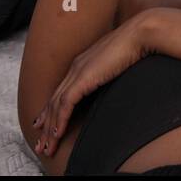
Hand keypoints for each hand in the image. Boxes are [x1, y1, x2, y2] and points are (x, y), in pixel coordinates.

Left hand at [32, 12, 154, 156]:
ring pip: (56, 105)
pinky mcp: (83, 78)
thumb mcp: (116, 63)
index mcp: (82, 63)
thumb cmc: (134, 46)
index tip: (45, 125)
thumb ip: (108, 74)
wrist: (139, 34)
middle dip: (46, 124)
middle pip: (54, 101)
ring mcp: (77, 72)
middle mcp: (75, 68)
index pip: (61, 91)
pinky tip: (57, 133)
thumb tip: (109, 83)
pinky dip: (60, 120)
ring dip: (50, 129)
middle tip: (41, 144)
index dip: (51, 110)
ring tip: (46, 147)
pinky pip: (66, 104)